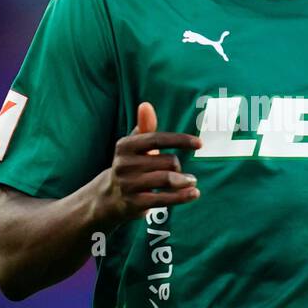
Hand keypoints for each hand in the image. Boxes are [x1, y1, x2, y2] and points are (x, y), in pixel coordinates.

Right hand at [94, 102, 200, 226]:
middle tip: (181, 170)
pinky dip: (182, 196)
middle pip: (166, 161)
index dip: (179, 140)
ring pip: (166, 179)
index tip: (200, 144)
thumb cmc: (130, 165)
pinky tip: (194, 194)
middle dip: (178, 166)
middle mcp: (124, 164)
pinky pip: (164, 199)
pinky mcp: (135, 203)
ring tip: (192, 181)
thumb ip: (144, 127)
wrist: (108, 197)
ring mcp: (129, 185)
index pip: (156, 139)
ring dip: (184, 181)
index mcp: (125, 146)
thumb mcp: (134, 146)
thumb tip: (146, 105)